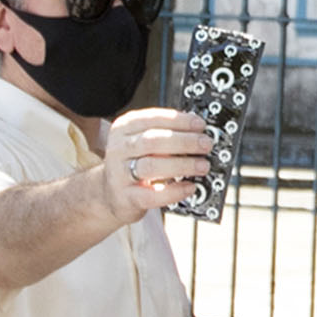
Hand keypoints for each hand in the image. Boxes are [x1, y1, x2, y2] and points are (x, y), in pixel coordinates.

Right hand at [101, 108, 211, 224]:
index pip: (152, 118)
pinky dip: (175, 191)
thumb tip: (199, 132)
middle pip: (153, 141)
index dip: (178, 120)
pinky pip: (153, 194)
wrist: (110, 194)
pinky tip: (190, 187)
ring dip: (182, 165)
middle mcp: (119, 148)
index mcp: (124, 129)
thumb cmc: (134, 163)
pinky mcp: (126, 197)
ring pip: (152, 166)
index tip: (200, 124)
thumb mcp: (142, 143)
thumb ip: (165, 135)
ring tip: (203, 166)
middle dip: (184, 141)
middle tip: (206, 145)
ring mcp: (120, 174)